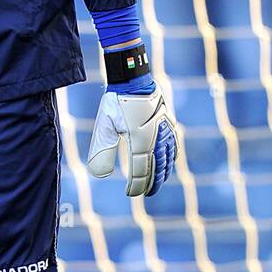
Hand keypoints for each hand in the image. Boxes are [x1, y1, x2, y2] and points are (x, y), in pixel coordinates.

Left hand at [87, 80, 176, 196]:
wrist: (133, 78)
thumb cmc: (116, 101)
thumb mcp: (104, 125)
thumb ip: (101, 150)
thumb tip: (98, 174)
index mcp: (140, 139)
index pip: (141, 170)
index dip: (137, 184)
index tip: (131, 193)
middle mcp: (156, 137)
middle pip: (157, 167)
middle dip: (152, 182)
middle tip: (146, 192)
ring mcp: (164, 130)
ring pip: (168, 157)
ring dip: (163, 172)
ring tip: (157, 182)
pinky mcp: (168, 122)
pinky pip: (173, 144)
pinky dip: (171, 156)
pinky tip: (168, 162)